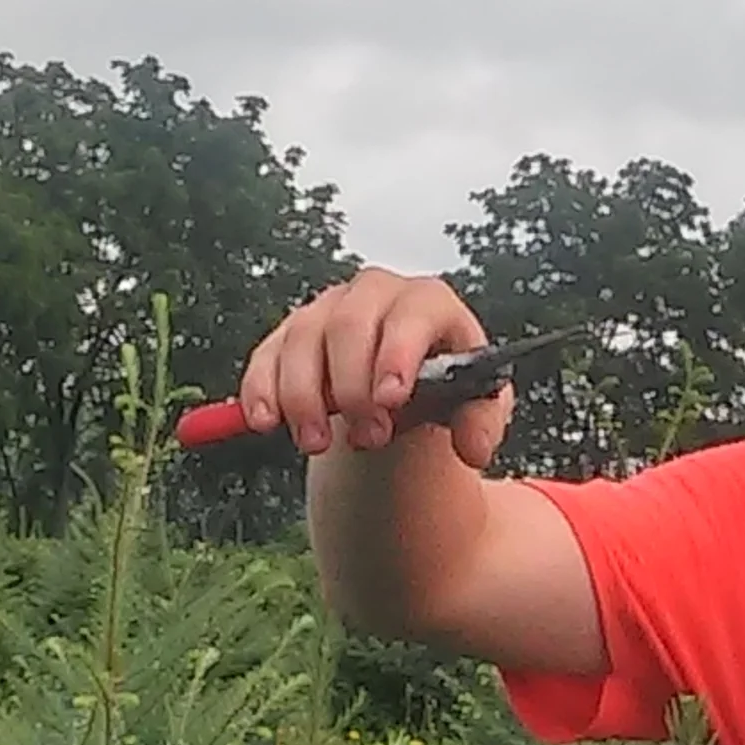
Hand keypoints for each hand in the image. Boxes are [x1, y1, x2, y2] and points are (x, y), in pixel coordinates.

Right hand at [234, 268, 511, 463]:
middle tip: (366, 437)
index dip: (399, 354)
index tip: (391, 399)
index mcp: (427, 303)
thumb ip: (481, 421)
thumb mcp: (472, 404)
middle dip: (352, 387)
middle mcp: (374, 295)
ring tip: (316, 444)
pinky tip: (266, 422)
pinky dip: (262, 388)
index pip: (412, 314)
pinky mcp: (290, 335)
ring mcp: (327, 310)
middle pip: (350, 324)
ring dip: (304, 396)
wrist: (402, 388)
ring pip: (303, 339)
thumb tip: (474, 448)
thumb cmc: (442, 386)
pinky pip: (267, 354)